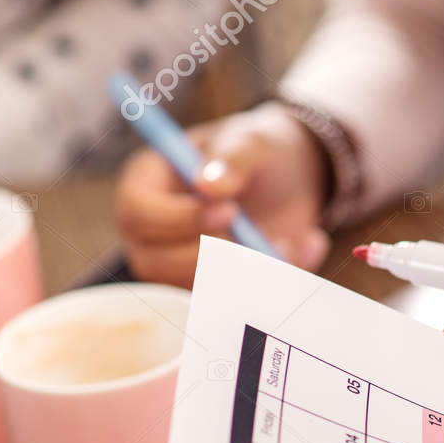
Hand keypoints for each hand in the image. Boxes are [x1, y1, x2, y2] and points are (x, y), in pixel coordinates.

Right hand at [115, 103, 330, 285]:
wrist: (290, 178)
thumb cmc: (259, 151)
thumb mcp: (252, 140)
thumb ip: (233, 157)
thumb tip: (208, 185)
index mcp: (147, 183)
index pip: (138, 213)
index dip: (179, 219)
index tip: (229, 211)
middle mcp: (152, 231)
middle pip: (155, 263)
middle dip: (209, 257)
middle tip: (257, 239)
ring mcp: (178, 265)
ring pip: (193, 289)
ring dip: (244, 274)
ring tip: (287, 240)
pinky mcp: (213, 287)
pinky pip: (232, 302)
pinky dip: (273, 282)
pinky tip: (305, 247)